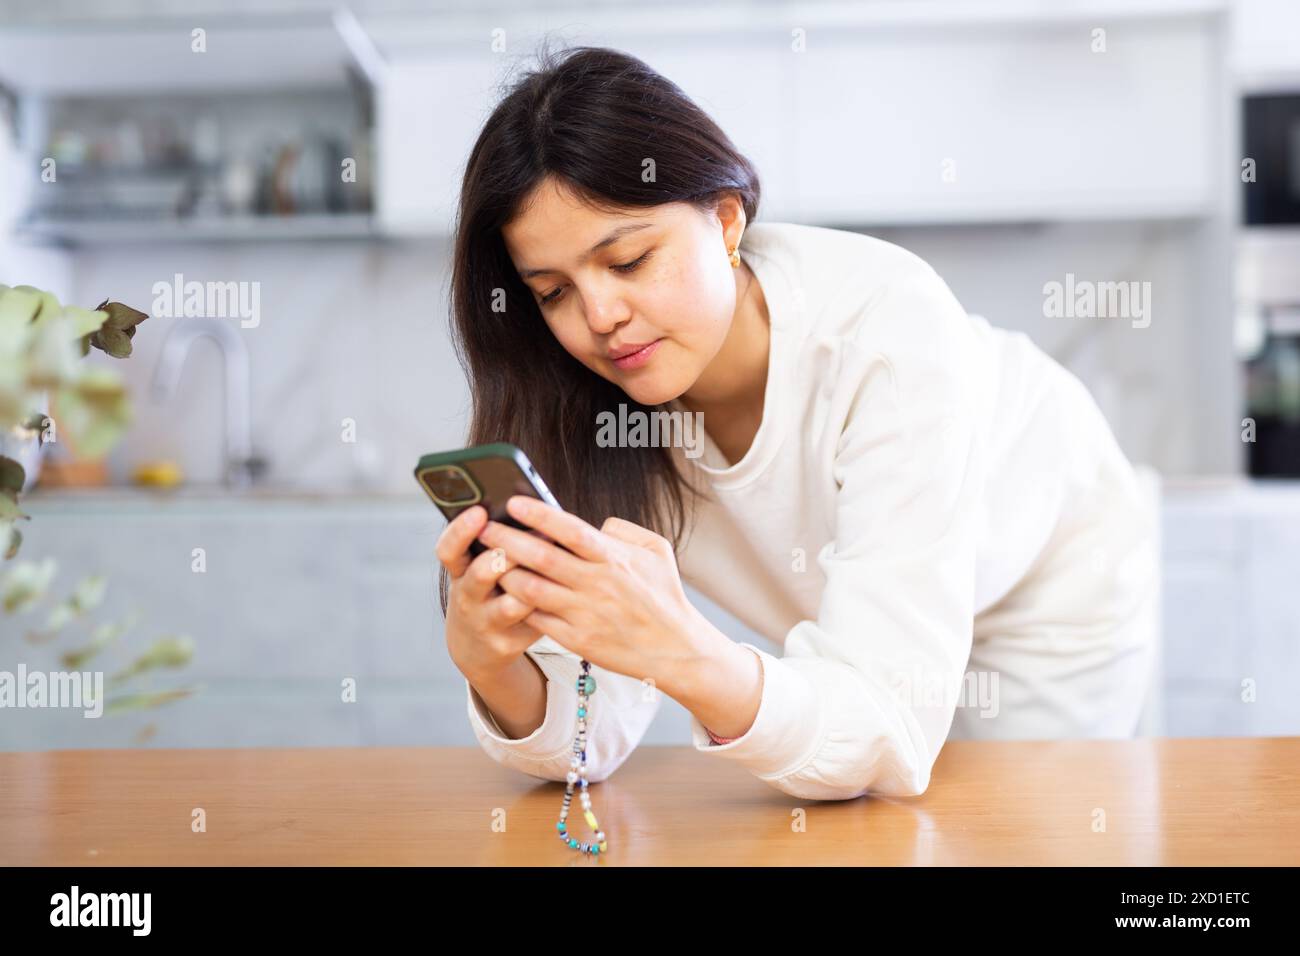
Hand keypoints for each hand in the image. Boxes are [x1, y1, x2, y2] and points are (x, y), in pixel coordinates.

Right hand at [435, 504, 544, 681]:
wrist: (478, 648)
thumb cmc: (488, 593)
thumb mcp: (478, 569)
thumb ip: (496, 545)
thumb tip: (531, 509)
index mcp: (460, 571)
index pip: (449, 549)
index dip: (461, 530)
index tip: (479, 511)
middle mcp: (467, 596)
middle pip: (481, 573)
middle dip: (507, 554)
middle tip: (533, 538)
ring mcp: (485, 622)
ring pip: (510, 602)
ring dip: (534, 584)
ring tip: (552, 567)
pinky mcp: (506, 643)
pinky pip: (531, 622)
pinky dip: (547, 606)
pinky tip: (562, 593)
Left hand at [475, 495, 708, 691]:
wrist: (676, 649)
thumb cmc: (665, 596)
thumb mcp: (656, 551)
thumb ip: (623, 530)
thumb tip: (595, 524)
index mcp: (614, 558)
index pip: (570, 529)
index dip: (539, 513)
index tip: (512, 502)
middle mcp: (597, 584)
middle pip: (541, 557)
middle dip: (507, 540)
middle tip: (484, 529)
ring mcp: (585, 614)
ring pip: (531, 590)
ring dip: (506, 574)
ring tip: (488, 562)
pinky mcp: (578, 640)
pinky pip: (538, 619)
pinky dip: (519, 605)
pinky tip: (506, 595)